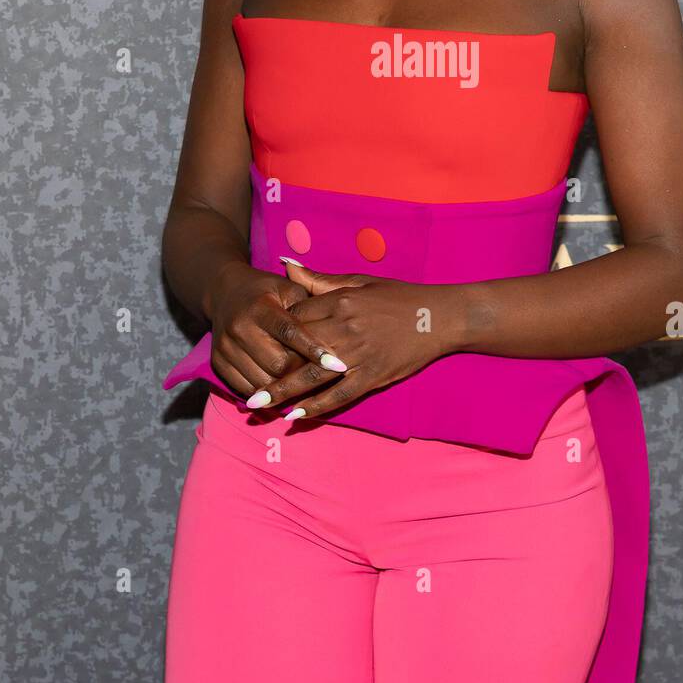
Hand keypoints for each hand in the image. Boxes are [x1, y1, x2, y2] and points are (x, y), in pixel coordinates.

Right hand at [206, 259, 348, 401]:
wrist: (226, 293)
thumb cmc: (268, 292)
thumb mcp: (289, 289)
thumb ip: (309, 306)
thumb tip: (334, 331)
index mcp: (260, 307)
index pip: (290, 332)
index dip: (314, 349)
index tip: (338, 364)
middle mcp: (239, 327)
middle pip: (277, 364)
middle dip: (302, 373)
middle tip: (321, 376)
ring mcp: (226, 347)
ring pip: (262, 381)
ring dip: (285, 388)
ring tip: (304, 384)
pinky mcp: (217, 362)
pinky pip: (245, 388)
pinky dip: (265, 391)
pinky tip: (279, 387)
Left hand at [244, 258, 464, 416]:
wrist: (439, 317)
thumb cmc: (398, 296)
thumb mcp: (359, 281)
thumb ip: (319, 280)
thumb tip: (286, 265)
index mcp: (340, 302)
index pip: (296, 320)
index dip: (276, 334)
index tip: (259, 345)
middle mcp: (345, 329)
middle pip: (297, 352)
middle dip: (269, 369)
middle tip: (244, 390)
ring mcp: (359, 355)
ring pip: (313, 377)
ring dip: (284, 393)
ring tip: (259, 405)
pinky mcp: (373, 375)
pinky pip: (340, 394)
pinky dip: (318, 406)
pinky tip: (297, 416)